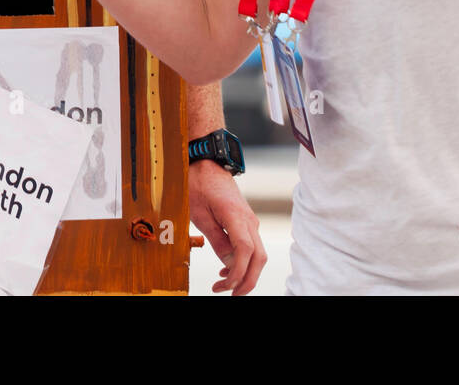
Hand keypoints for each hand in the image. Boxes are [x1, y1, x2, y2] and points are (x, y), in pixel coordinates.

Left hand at [189, 159, 265, 294]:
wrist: (207, 163)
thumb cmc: (199, 184)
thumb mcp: (200, 214)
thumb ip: (216, 240)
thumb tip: (228, 265)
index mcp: (236, 216)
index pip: (246, 251)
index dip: (238, 273)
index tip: (224, 286)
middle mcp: (249, 220)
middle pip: (259, 257)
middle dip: (247, 281)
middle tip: (230, 295)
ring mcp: (250, 221)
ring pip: (258, 254)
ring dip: (246, 273)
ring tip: (225, 285)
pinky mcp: (246, 222)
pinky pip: (251, 246)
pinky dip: (244, 262)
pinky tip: (227, 270)